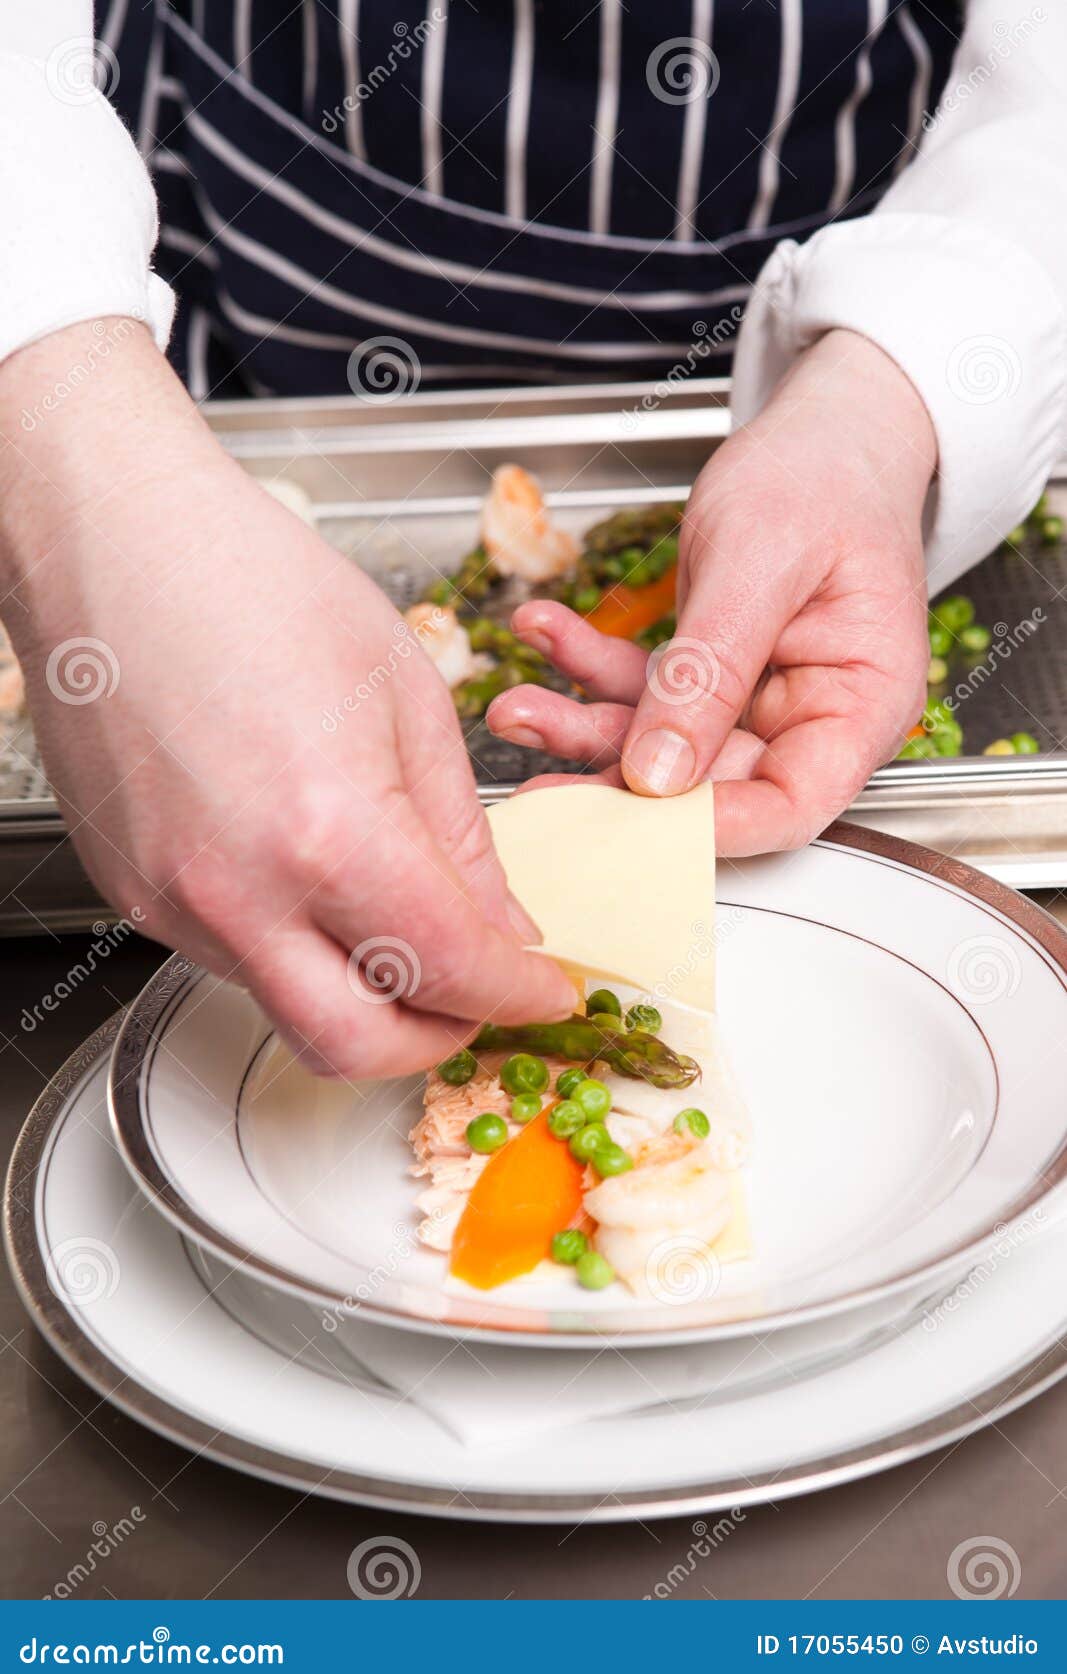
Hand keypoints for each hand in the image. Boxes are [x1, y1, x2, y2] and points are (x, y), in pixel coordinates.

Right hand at [0, 321, 573, 1074]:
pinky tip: (319, 891)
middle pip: (357, 1048)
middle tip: (481, 1001)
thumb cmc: (256, 585)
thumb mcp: (409, 700)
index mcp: (331, 832)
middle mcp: (240, 891)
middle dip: (439, 1041)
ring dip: (365, 999)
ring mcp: (174, 901)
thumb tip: (501, 926)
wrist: (119, 543)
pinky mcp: (133, 893)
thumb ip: (462, 839)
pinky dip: (295, 955)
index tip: (545, 989)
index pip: (451, 971)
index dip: (517, 996)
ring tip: (404, 932)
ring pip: (291, 1011)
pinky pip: (232, 963)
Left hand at [488, 330, 936, 853]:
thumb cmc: (826, 477)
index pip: (788, 805)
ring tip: (516, 703)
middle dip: (615, 777)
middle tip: (536, 778)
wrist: (821, 429)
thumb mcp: (762, 563)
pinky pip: (640, 689)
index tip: (627, 825)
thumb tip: (659, 773)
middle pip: (710, 787)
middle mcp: (809, 719)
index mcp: (861, 705)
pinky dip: (588, 664)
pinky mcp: (709, 680)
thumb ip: (710, 670)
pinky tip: (544, 633)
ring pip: (658, 745)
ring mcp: (756, 704)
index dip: (711, 829)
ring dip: (581, 722)